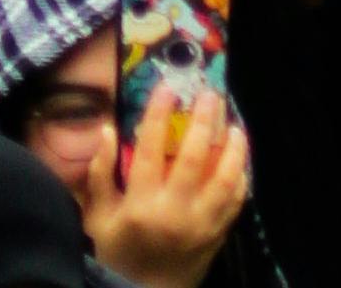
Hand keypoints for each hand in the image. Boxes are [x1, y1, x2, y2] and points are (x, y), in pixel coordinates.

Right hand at [81, 83, 249, 287]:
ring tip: (234, 124)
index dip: (158, 115)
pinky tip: (241, 160)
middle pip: (195, 157)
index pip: (150, 149)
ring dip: (233, 148)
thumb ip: (100, 173)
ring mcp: (200, 225)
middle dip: (204, 121)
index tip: (166, 88)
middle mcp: (174, 211)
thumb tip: (108, 129)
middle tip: (210, 94)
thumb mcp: (98, 217)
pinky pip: (235, 203)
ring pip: (225, 179)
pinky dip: (242, 178)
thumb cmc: (118, 252)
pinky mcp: (217, 236)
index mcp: (141, 204)